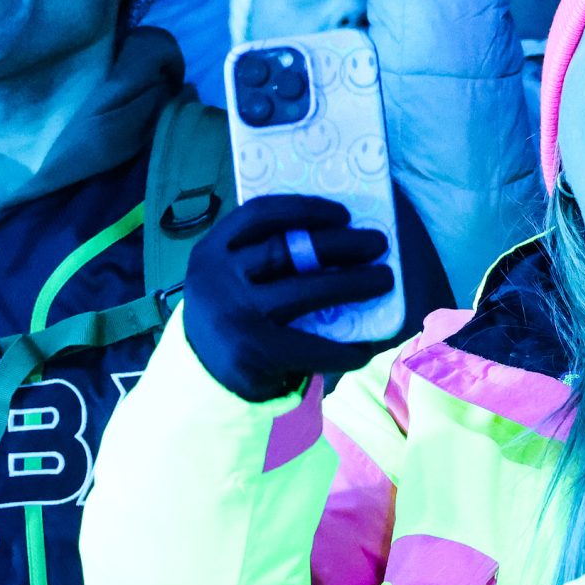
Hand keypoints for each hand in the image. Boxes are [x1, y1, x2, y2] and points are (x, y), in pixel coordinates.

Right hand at [182, 195, 392, 401]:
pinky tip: (364, 348)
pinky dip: (343, 348)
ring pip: (306, 291)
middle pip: (288, 249)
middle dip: (341, 243)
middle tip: (377, 242)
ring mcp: (235, 315)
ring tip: (383, 280)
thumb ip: (261, 255)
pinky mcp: (252, 352)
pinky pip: (311, 346)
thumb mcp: (230, 276)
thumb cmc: (233, 313)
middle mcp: (218, 278)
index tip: (343, 213)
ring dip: (354, 283)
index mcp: (212, 249)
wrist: (201, 376)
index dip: (304, 208)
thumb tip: (338, 232)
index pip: (260, 214)